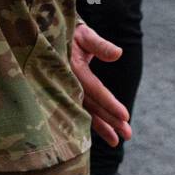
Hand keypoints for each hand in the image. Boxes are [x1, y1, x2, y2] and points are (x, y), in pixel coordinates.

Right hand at [70, 23, 131, 147]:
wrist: (48, 34)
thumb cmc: (70, 32)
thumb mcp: (84, 34)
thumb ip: (100, 45)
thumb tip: (118, 53)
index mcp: (71, 67)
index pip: (93, 88)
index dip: (108, 102)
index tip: (125, 116)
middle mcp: (65, 81)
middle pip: (90, 104)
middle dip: (109, 120)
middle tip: (127, 135)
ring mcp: (64, 88)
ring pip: (84, 110)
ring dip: (101, 126)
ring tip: (117, 142)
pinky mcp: (66, 92)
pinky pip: (79, 108)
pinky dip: (91, 121)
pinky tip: (104, 133)